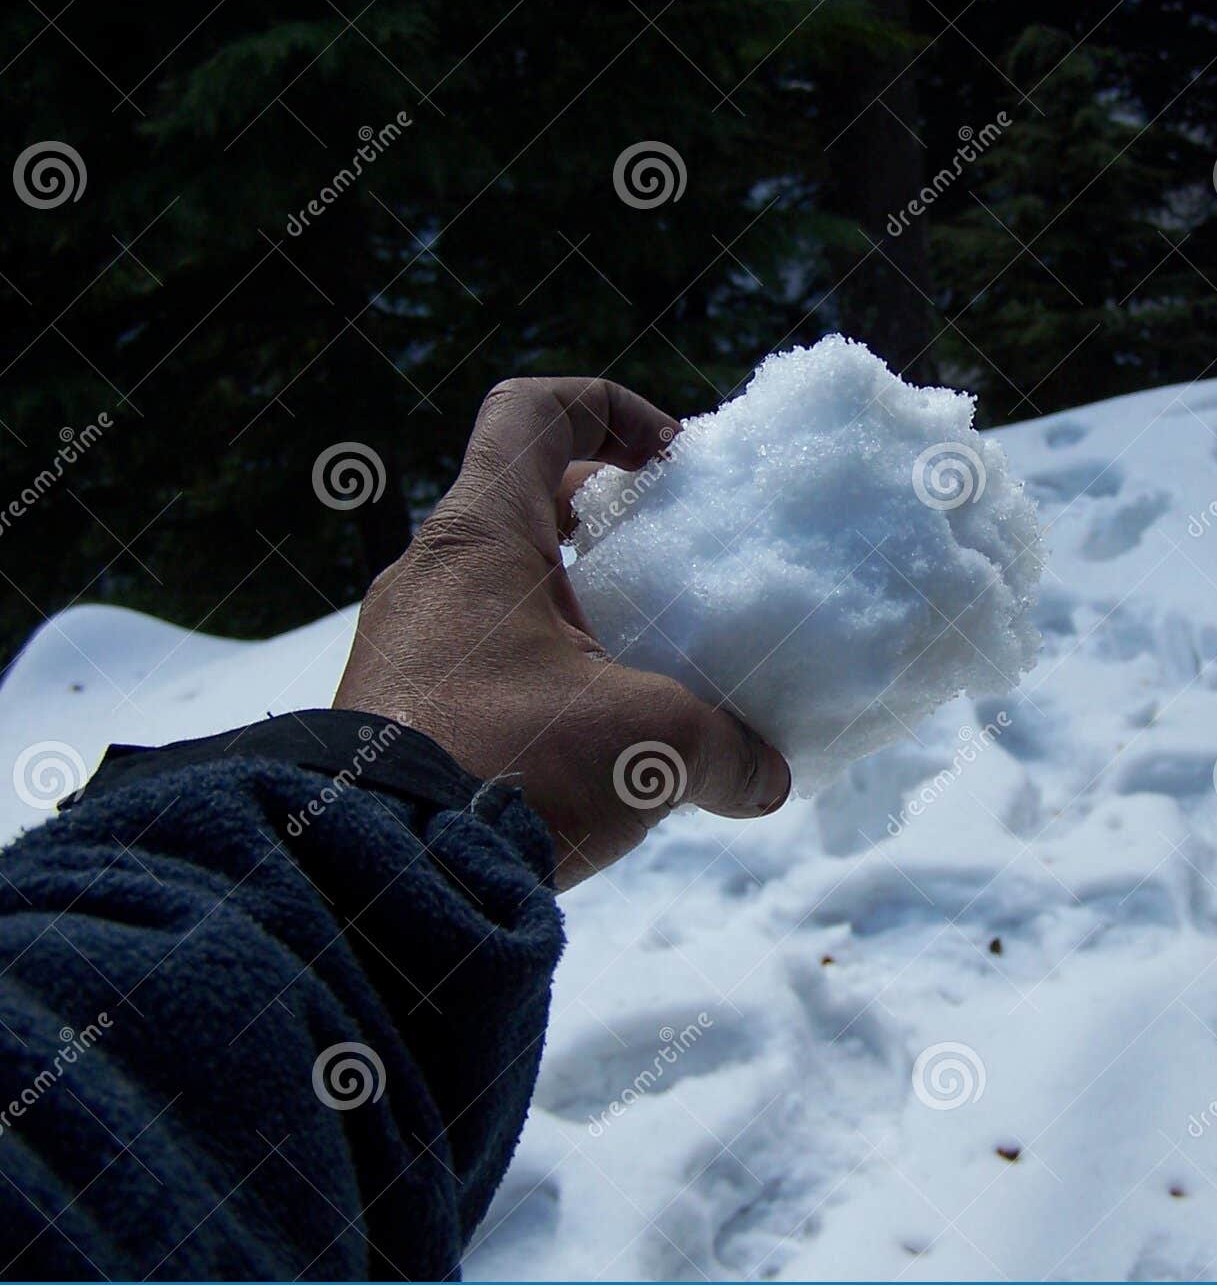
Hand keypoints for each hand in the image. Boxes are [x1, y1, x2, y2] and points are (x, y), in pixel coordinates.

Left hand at [332, 377, 790, 887]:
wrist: (380, 874)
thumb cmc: (513, 765)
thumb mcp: (650, 745)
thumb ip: (728, 748)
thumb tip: (769, 779)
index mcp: (482, 538)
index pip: (535, 413)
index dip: (610, 410)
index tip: (670, 466)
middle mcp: (433, 576)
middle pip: (530, 505)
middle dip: (615, 528)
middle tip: (678, 572)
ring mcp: (409, 645)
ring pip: (508, 592)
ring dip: (583, 612)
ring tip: (650, 668)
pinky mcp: (403, 712)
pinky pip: (486, 661)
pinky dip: (548, 677)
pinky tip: (598, 741)